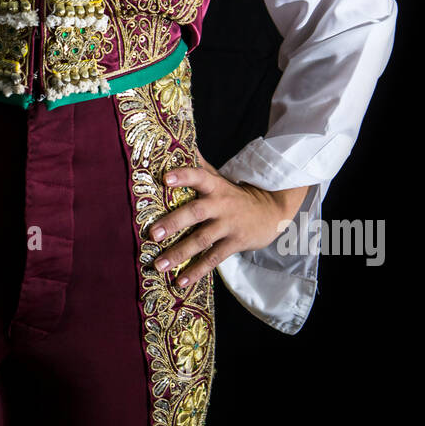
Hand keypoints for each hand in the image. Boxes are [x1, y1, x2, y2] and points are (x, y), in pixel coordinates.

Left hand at [147, 148, 308, 296]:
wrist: (272, 211)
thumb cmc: (235, 194)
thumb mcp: (220, 178)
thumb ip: (199, 166)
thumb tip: (178, 143)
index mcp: (215, 186)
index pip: (199, 176)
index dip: (183, 176)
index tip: (165, 178)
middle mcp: (221, 205)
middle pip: (196, 212)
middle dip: (173, 222)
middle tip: (153, 233)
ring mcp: (228, 226)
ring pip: (202, 240)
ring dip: (179, 254)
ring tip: (159, 265)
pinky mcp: (234, 244)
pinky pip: (213, 260)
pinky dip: (197, 271)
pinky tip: (180, 282)